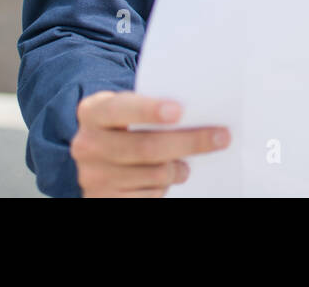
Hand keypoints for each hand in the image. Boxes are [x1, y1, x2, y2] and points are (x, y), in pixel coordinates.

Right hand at [71, 90, 229, 196]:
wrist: (100, 160)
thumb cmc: (127, 128)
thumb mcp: (129, 111)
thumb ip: (152, 109)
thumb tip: (199, 114)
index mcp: (93, 111)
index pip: (121, 108)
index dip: (149, 110)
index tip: (178, 111)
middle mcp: (86, 144)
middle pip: (146, 146)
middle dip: (189, 141)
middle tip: (221, 137)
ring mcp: (92, 176)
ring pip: (154, 174)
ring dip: (178, 169)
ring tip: (184, 165)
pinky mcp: (102, 200)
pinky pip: (148, 197)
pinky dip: (164, 189)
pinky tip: (166, 180)